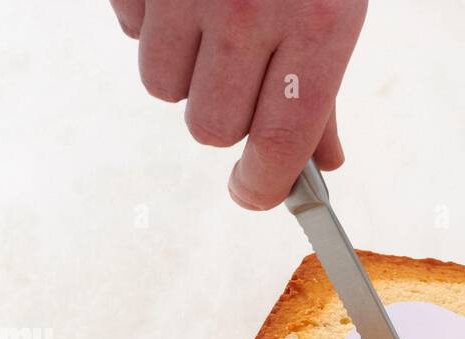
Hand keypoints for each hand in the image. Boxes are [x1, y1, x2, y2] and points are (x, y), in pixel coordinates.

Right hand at [111, 0, 366, 208]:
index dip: (263, 185)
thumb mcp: (335, 4)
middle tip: (239, 78)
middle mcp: (249, 9)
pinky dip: (150, 22)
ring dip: (183, 69)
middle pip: (212, 127)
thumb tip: (323, 166)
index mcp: (316, 24)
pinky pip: (129, 32)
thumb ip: (324, 90)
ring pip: (163, 87)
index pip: (280, 144)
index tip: (254, 193)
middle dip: (224, 115)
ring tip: (209, 20)